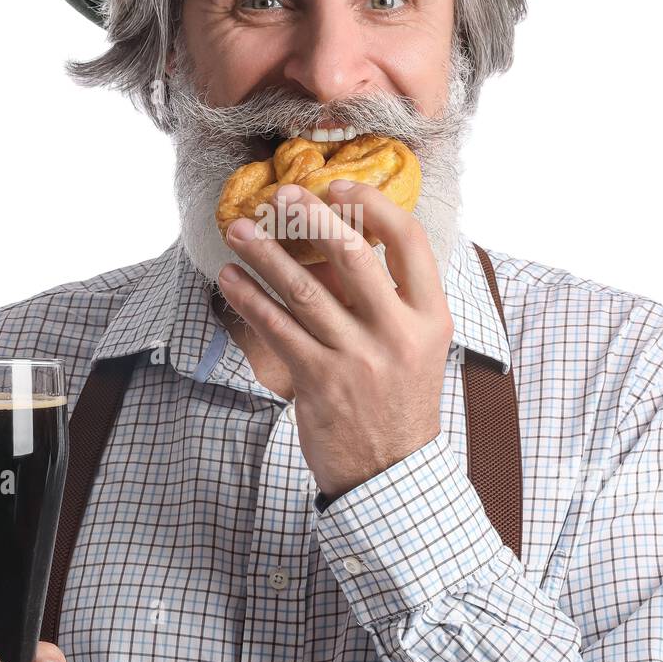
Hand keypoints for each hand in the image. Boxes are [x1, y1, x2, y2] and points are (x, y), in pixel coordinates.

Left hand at [217, 179, 453, 500]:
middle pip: (352, 255)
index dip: (372, 205)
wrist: (391, 474)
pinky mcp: (320, 382)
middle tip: (281, 195)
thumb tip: (344, 241)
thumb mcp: (419, 347)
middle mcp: (398, 334)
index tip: (340, 187)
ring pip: (304, 289)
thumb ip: (393, 299)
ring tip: (238, 229)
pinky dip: (250, 299)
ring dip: (265, 253)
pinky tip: (231, 279)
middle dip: (310, 217)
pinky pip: (277, 329)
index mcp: (431, 318)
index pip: (409, 241)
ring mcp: (358, 359)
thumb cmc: (400, 402)